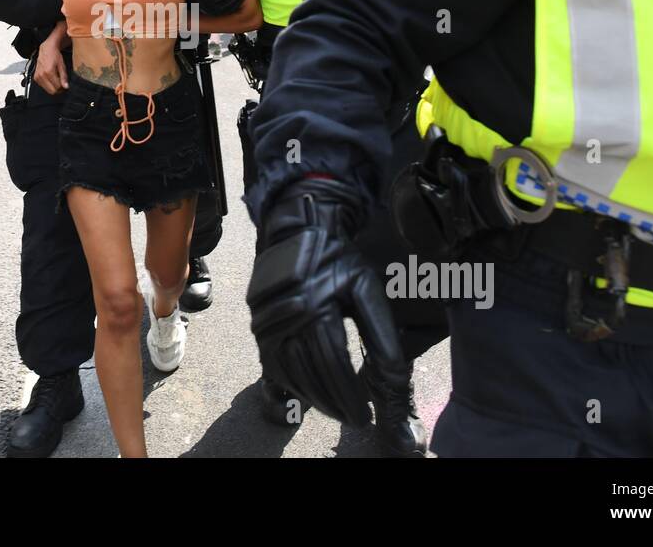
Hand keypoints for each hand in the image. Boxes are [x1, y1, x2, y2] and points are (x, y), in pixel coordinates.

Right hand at [33, 23, 68, 94]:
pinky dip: (48, 85)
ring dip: (53, 87)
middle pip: (52, 91)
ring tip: (56, 79)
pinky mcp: (35, 78)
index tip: (65, 84)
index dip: (63, 87)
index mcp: (48, 72)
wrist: (46, 50)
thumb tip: (66, 86)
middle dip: (58, 89)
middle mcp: (41, 75)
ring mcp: (37, 77)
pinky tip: (51, 78)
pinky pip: (43, 86)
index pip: (57, 87)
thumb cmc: (54, 56)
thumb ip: (64, 77)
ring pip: (47, 90)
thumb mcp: (62, 66)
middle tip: (61, 83)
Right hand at [245, 179, 406, 426]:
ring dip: (316, 399)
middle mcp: (287, 317)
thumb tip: (394, 378)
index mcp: (316, 306)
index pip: (334, 364)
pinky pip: (275, 366)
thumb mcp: (367, 290)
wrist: (297, 231)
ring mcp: (267, 324)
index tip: (366, 416)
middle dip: (336, 403)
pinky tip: (313, 395)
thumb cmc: (338, 260)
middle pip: (312, 374)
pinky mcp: (258, 328)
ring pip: (291, 374)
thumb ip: (381, 336)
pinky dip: (295, 386)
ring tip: (338, 411)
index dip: (350, 394)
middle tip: (355, 420)